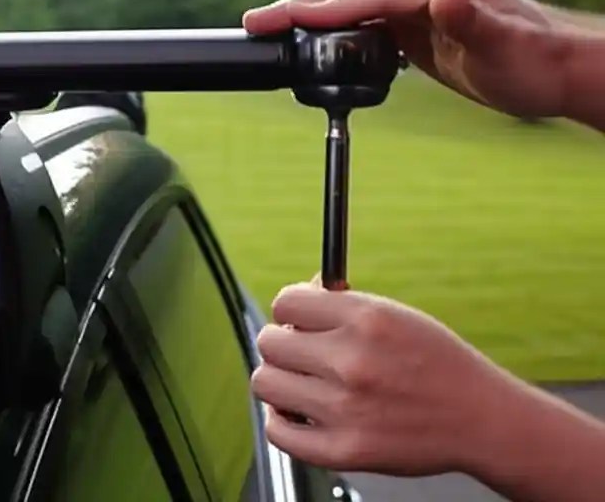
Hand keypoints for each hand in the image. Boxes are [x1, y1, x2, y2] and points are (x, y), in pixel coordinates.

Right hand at [242, 0, 572, 119]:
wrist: (550, 66)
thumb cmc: (530, 61)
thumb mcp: (504, 47)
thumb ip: (475, 20)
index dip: (318, 7)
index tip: (278, 20)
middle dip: (297, 6)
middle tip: (253, 23)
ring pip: (346, 0)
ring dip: (307, 13)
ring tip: (266, 27)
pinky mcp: (408, 11)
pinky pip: (358, 14)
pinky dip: (329, 24)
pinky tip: (307, 36)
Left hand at [250, 282, 516, 476]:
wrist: (482, 420)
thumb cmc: (437, 365)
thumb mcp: (397, 316)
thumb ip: (343, 305)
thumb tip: (297, 298)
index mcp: (367, 319)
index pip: (286, 302)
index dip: (290, 311)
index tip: (299, 321)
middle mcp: (353, 361)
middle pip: (270, 342)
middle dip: (283, 344)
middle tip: (302, 354)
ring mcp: (346, 409)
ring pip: (266, 383)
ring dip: (280, 381)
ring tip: (304, 384)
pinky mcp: (344, 450)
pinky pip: (277, 431)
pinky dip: (281, 421)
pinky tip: (300, 413)